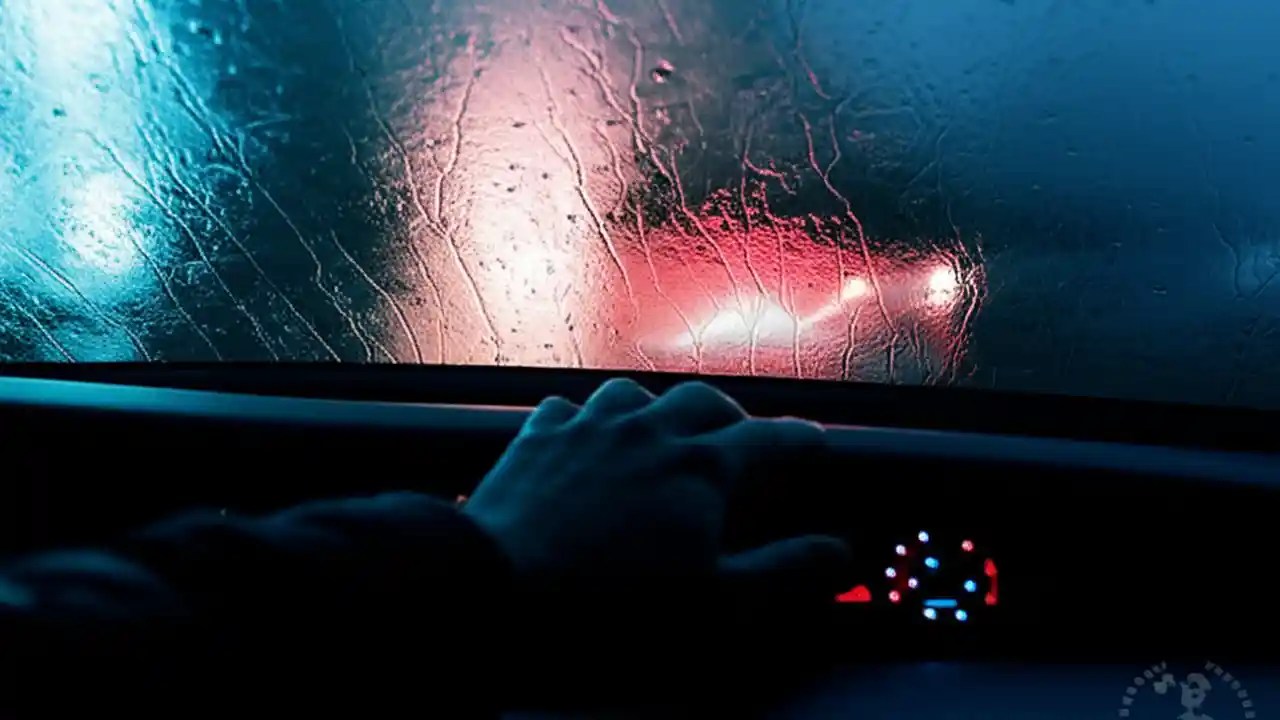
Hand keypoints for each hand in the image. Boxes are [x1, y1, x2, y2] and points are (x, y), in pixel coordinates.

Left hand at [463, 378, 852, 599]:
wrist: (502, 583)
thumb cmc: (613, 601)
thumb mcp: (717, 600)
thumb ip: (783, 569)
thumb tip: (836, 551)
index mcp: (702, 466)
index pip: (770, 440)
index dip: (799, 439)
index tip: (815, 441)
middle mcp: (649, 430)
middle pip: (703, 402)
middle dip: (729, 416)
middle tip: (739, 436)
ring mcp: (589, 426)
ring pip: (633, 394)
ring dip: (655, 409)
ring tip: (659, 431)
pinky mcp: (538, 436)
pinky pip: (568, 409)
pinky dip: (584, 421)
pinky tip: (582, 436)